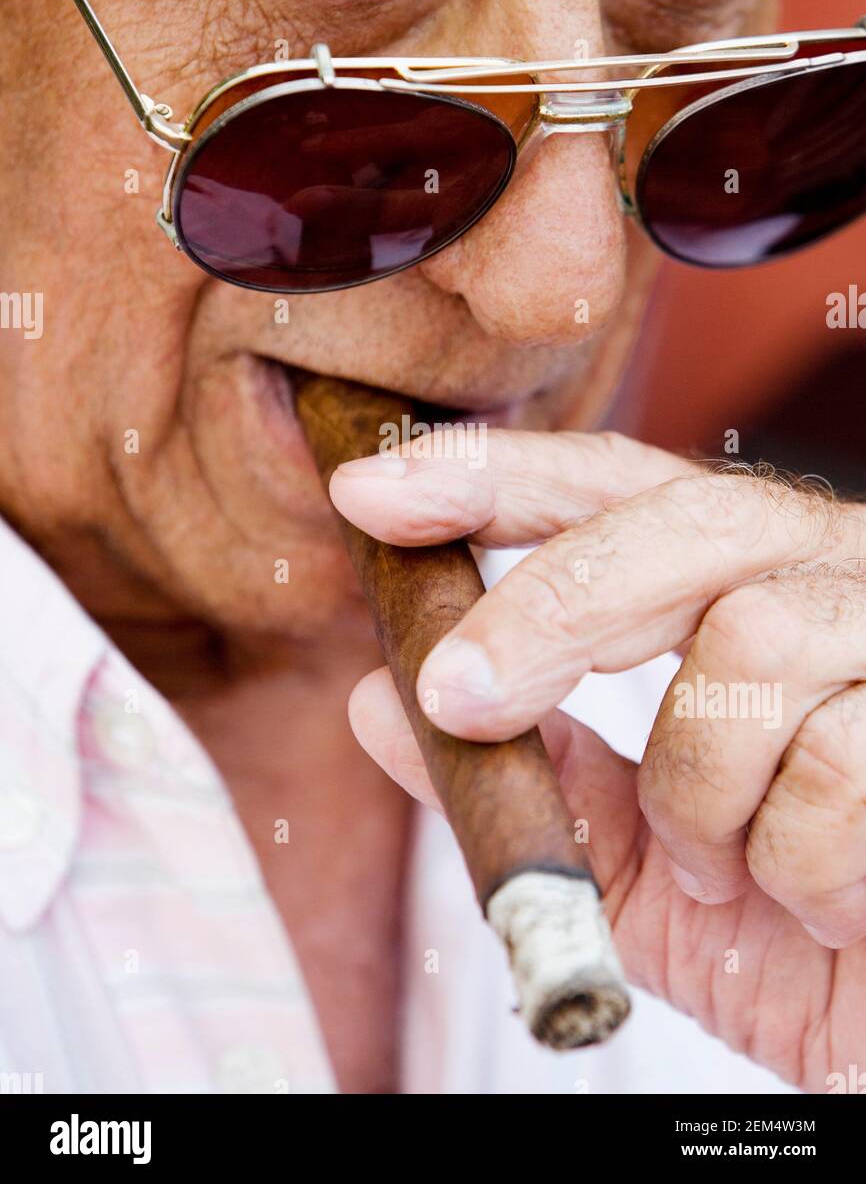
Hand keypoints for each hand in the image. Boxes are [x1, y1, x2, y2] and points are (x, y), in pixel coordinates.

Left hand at [331, 429, 865, 1091]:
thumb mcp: (630, 859)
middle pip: (682, 521)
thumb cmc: (777, 933)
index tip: (371, 495)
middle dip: (548, 610)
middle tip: (454, 698)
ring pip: (748, 650)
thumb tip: (375, 704)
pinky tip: (822, 906)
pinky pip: (832, 765)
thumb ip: (531, 776)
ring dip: (697, 796)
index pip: (616, 486)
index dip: (493, 478)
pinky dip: (791, 864)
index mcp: (748, 583)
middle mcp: (829, 577)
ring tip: (723, 874)